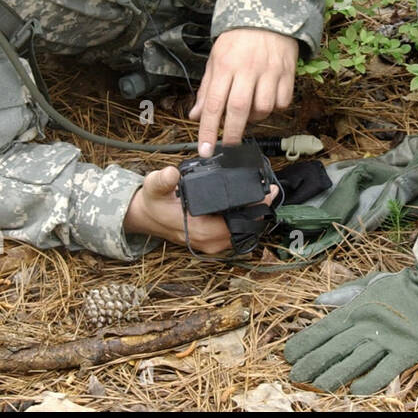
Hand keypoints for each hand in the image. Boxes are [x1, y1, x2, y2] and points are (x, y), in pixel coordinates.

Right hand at [123, 166, 278, 254]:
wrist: (147, 216)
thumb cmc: (153, 202)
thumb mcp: (154, 187)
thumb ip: (162, 180)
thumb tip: (171, 173)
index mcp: (200, 230)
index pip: (237, 222)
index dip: (255, 208)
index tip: (267, 192)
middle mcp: (209, 241)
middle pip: (245, 228)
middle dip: (259, 210)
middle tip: (270, 190)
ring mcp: (211, 244)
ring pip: (242, 233)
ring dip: (253, 216)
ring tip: (263, 196)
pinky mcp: (212, 241)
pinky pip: (235, 233)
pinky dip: (243, 220)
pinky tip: (248, 205)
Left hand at [189, 28, 297, 155]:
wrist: (268, 15)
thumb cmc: (238, 41)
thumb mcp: (216, 59)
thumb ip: (206, 89)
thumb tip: (196, 116)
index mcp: (224, 65)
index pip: (213, 103)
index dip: (208, 130)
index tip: (205, 150)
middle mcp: (247, 69)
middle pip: (238, 109)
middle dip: (232, 133)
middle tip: (228, 146)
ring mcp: (269, 71)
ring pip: (263, 108)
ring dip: (255, 118)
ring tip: (250, 111)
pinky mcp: (287, 73)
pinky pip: (282, 102)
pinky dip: (274, 108)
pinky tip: (267, 99)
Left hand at [285, 266, 417, 394]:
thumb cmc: (404, 286)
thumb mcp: (371, 282)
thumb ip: (345, 293)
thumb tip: (319, 302)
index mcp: (357, 309)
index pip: (324, 328)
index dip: (305, 342)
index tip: (289, 355)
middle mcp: (367, 325)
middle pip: (334, 347)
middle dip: (312, 363)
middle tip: (295, 376)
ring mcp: (387, 339)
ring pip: (354, 361)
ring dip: (334, 375)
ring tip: (317, 386)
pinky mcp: (406, 351)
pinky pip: (384, 370)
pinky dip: (369, 381)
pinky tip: (355, 390)